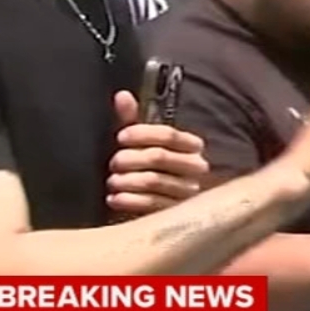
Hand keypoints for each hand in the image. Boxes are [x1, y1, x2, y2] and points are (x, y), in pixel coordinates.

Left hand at [106, 90, 208, 216]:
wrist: (152, 207)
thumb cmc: (146, 168)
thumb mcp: (140, 143)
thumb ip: (131, 119)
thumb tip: (122, 96)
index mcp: (192, 146)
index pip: (170, 134)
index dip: (142, 133)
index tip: (120, 137)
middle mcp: (196, 168)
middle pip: (159, 156)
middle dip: (130, 159)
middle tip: (113, 162)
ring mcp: (188, 192)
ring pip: (153, 180)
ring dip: (126, 180)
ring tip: (112, 181)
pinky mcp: (177, 214)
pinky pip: (150, 204)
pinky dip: (128, 200)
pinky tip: (115, 198)